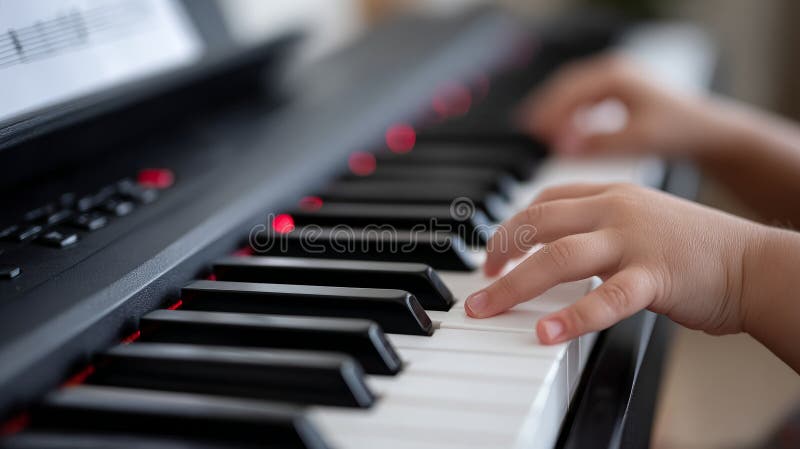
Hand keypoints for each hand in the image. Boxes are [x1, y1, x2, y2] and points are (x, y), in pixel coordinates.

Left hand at [464, 183, 764, 343]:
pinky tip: (545, 334)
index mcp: (612, 193)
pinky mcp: (655, 277)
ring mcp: (634, 240)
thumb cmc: (695, 247)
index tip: (492, 255)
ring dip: (514, 285)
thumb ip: (598, 226)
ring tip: (488, 310)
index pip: (545, 200)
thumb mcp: (640, 220)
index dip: (510, 226)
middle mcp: (617, 209)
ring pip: (558, 257)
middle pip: (538, 224)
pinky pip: (606, 298)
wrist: (753, 262)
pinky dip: (571, 317)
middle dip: (499, 253)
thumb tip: (552, 248)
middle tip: (481, 285)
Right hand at [519, 55, 730, 157]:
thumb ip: (598, 144)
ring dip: (554, 112)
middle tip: (525, 134)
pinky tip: (561, 132)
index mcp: (617, 76)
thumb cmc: (680, 132)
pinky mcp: (617, 92)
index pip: (569, 90)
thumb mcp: (637, 141)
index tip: (534, 135)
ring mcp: (616, 79)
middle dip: (544, 110)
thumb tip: (562, 147)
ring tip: (536, 134)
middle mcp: (614, 71)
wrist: (709, 132)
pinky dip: (568, 114)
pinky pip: (583, 99)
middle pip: (565, 87)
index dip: (548, 114)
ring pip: (572, 92)